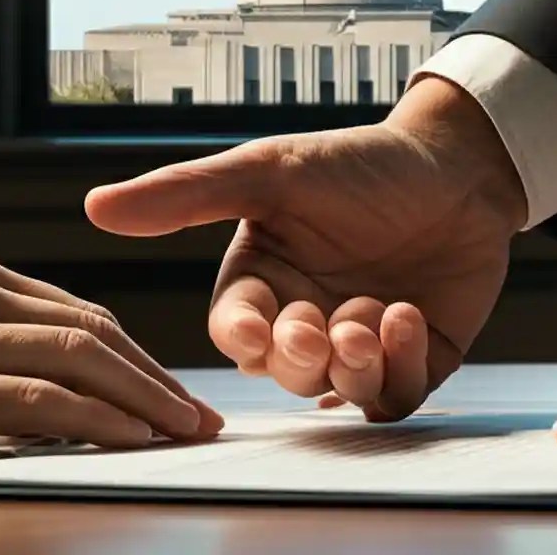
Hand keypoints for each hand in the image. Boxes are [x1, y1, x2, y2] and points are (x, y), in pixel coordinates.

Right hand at [85, 77, 527, 419]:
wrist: (460, 166)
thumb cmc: (360, 162)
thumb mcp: (269, 171)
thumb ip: (187, 195)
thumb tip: (96, 206)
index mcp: (264, 279)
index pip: (234, 329)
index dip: (245, 338)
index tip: (264, 330)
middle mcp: (307, 316)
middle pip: (284, 371)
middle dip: (301, 356)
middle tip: (323, 326)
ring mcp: (361, 342)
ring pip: (338, 390)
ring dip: (352, 364)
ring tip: (374, 316)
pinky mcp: (415, 358)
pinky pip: (396, 394)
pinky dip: (401, 367)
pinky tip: (410, 317)